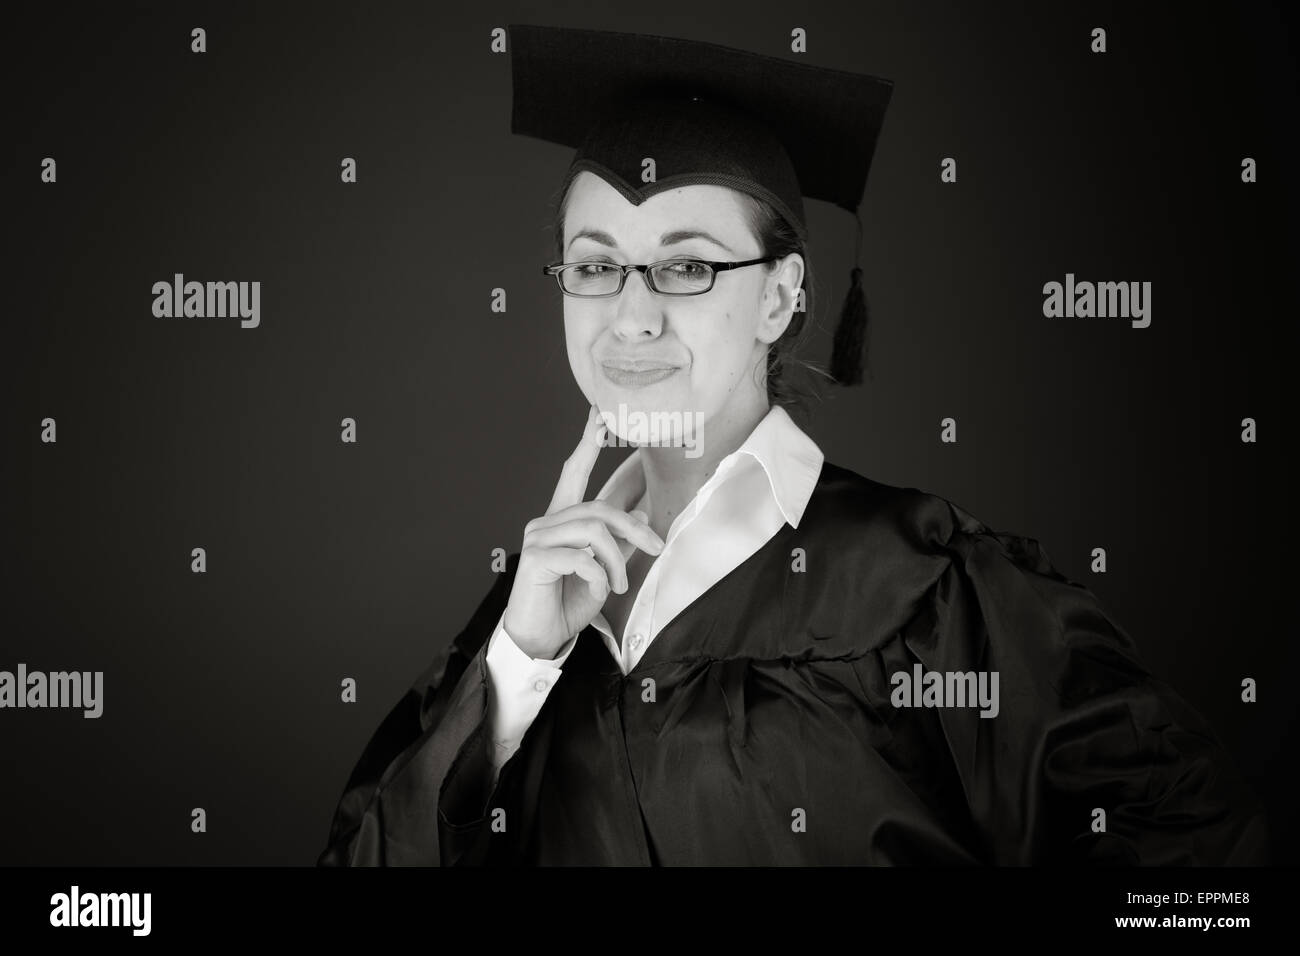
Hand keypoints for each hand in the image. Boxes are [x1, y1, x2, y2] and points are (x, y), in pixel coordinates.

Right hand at [502, 405, 664, 659]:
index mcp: (560, 520)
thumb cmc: (566, 603)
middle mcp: (546, 522)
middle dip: (635, 528)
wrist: (540, 637)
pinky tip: (600, 589)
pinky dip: (600, 574)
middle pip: (600, 509)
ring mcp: (538, 538)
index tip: (599, 416)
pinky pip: (581, 556)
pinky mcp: (535, 559)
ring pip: (593, 530)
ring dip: (617, 559)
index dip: (586, 444)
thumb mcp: (603, 572)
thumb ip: (619, 544)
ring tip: (620, 585)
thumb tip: (642, 515)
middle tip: (658, 548)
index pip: (572, 473)